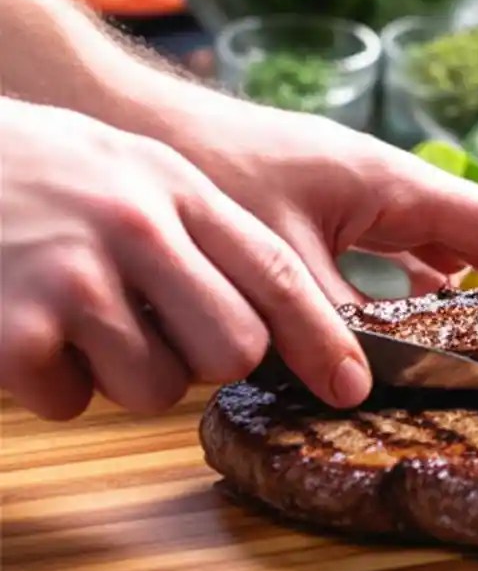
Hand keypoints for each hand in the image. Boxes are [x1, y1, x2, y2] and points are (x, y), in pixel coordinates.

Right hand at [0, 99, 371, 419]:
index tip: (351, 386)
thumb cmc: (32, 169)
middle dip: (207, 361)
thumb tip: (275, 322)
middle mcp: (135, 228)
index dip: (323, 340)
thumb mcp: (129, 167)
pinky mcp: (12, 332)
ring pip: (154, 389)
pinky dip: (50, 385)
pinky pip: (72, 402)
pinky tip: (20, 329)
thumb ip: (203, 228)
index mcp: (174, 188)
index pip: (276, 275)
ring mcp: (72, 279)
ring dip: (119, 374)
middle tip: (158, 331)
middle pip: (234, 350)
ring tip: (70, 314)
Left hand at [152, 104, 477, 304]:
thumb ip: (324, 322)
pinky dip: (429, 291)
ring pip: (447, 248)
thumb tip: (365, 386)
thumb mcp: (272, 257)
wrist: (140, 127)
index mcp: (395, 184)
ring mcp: (364, 202)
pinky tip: (431, 323)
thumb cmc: (207, 169)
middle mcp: (391, 189)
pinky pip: (404, 256)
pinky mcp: (334, 217)